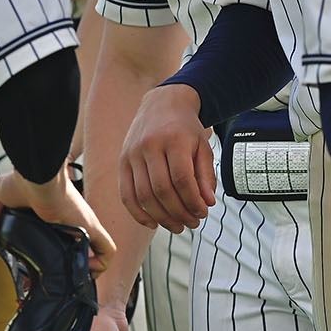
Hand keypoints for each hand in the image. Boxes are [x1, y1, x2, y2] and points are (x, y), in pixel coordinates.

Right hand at [0, 168, 115, 272]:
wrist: (37, 178)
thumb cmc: (22, 181)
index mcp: (51, 216)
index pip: (58, 240)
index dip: (51, 257)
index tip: (38, 273)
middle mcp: (69, 222)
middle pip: (77, 250)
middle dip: (68, 268)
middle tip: (53, 282)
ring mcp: (82, 226)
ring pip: (96, 253)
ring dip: (87, 269)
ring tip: (71, 279)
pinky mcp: (91, 229)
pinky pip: (107, 250)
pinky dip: (100, 263)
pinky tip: (86, 269)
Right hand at [118, 83, 215, 231]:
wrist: (162, 104)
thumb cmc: (185, 128)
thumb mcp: (202, 147)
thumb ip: (205, 175)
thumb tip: (207, 203)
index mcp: (173, 139)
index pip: (182, 178)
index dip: (193, 201)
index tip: (203, 213)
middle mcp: (149, 145)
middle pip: (162, 190)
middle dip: (179, 213)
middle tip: (192, 223)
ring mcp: (132, 153)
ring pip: (143, 195)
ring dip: (161, 217)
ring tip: (177, 225)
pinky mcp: (122, 161)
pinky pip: (126, 193)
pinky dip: (138, 213)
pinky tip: (153, 223)